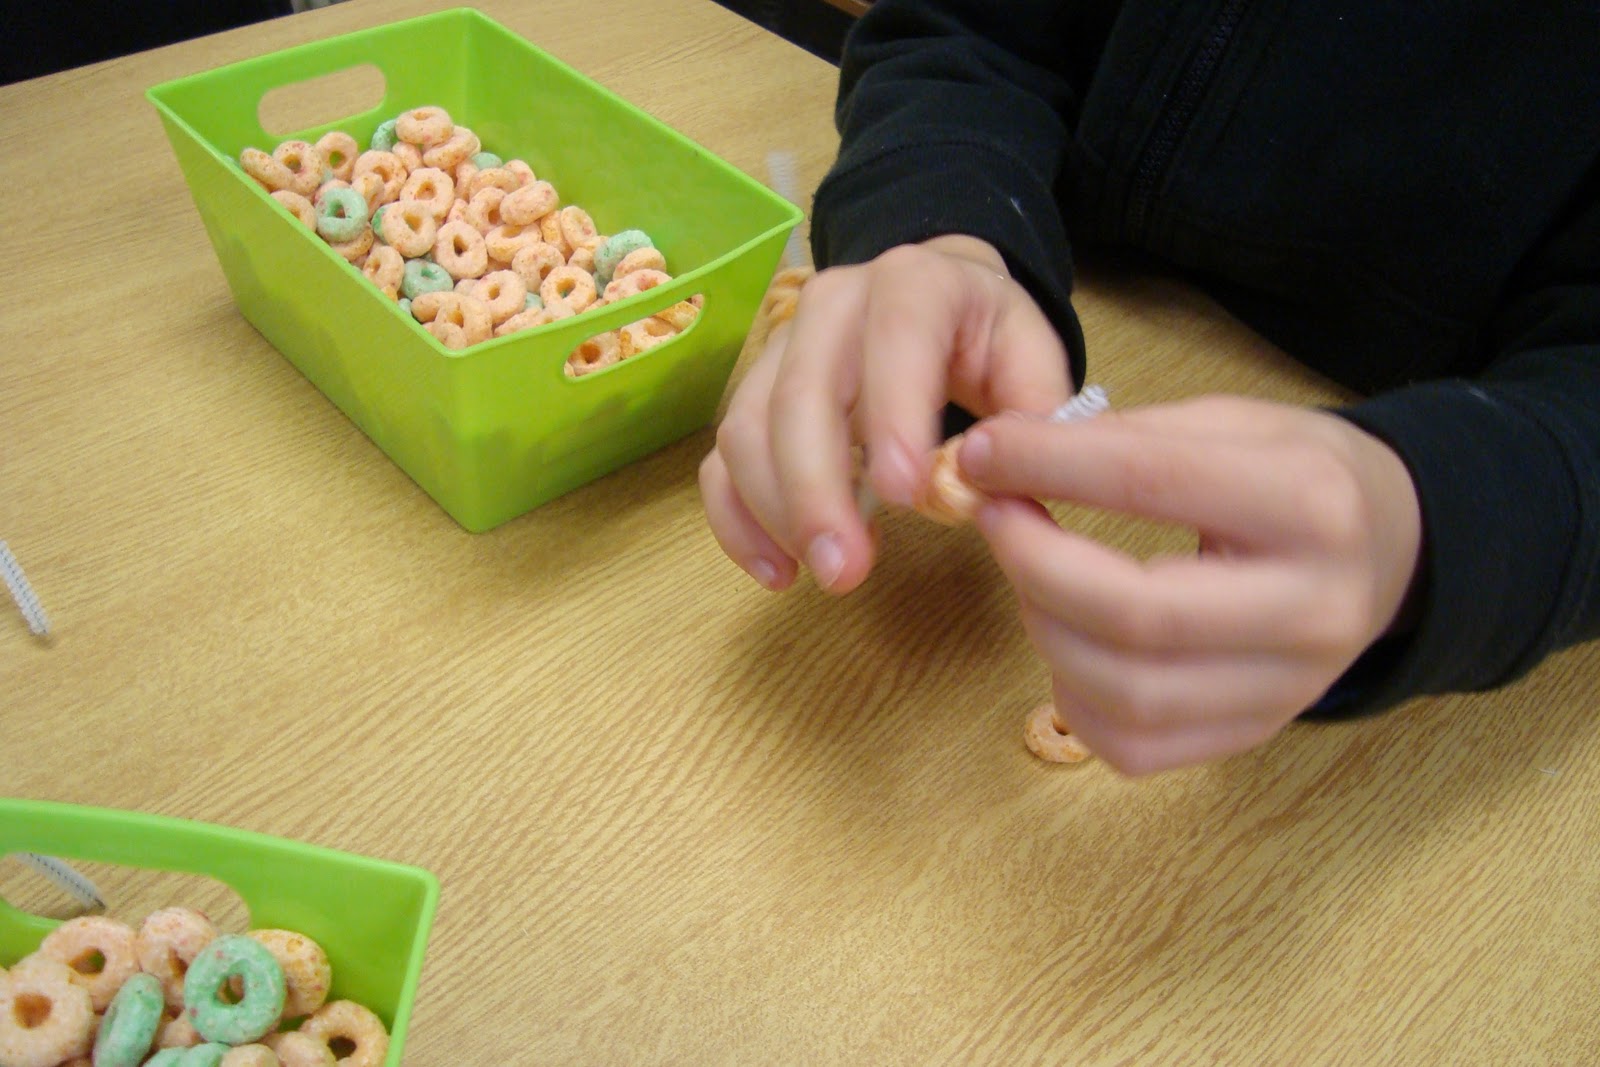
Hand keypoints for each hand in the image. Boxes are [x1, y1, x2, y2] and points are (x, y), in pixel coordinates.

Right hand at [699, 235, 1072, 593]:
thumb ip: (1031, 419)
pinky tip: (778, 572)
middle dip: (815, 490)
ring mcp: (780, 350)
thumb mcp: (1034, 363)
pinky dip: (737, 521)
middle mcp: (832, 305)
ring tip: (828, 574)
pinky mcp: (752, 396)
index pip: (895, 340)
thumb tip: (988, 482)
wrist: (940, 303)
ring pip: (747, 428)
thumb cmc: (988, 342)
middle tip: (845, 570)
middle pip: (800, 394)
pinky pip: (720, 460)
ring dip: (776, 512)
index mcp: (914, 284)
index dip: (893, 415)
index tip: (905, 497)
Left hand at [960, 395, 1424, 774]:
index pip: (1152, 481)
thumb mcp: (1236, 423)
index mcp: (1311, 505)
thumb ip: (1125, 437)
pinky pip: (1133, 747)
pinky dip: (1072, 696)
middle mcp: (1312, 609)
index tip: (982, 453)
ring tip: (1032, 575)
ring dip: (1045, 628)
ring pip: (1126, 694)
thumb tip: (1005, 457)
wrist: (1392, 551)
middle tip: (996, 517)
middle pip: (1135, 614)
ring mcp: (1288, 688)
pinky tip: (1069, 640)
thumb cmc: (1298, 477)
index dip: (1047, 465)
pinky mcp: (1253, 734)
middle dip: (1034, 564)